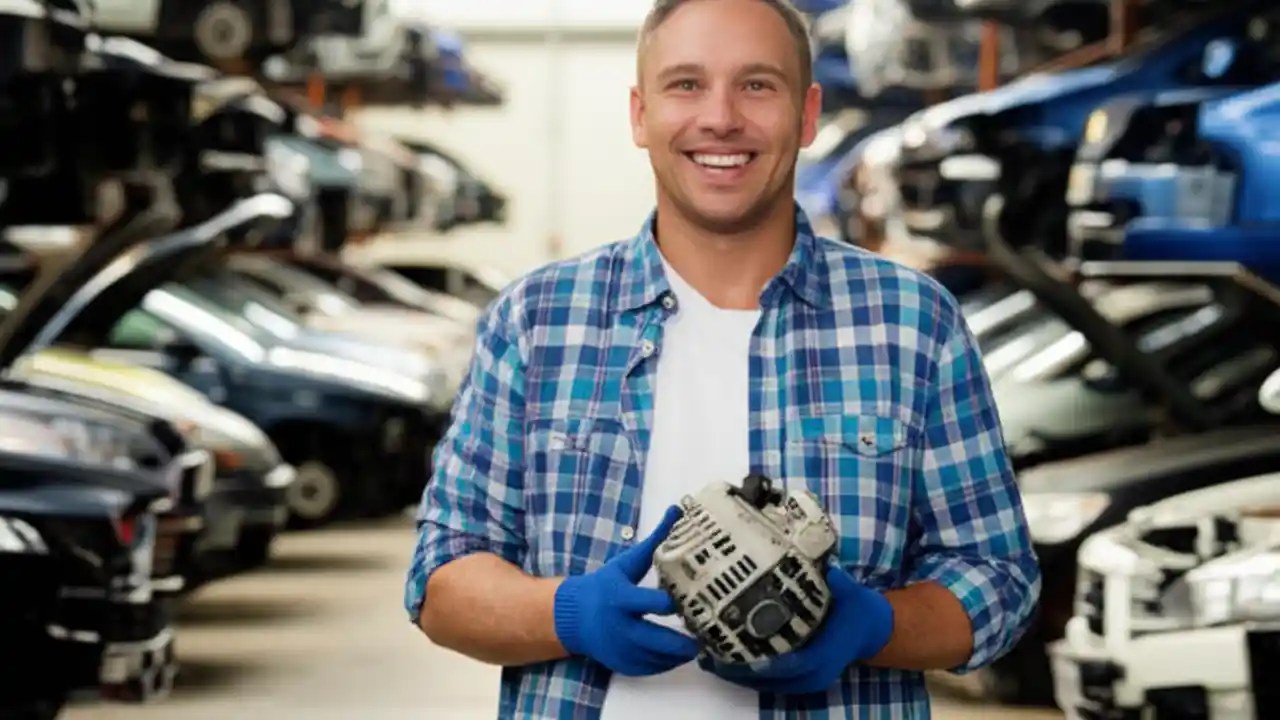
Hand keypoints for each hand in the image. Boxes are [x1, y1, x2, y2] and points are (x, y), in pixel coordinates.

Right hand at [553, 505, 700, 675]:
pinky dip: (666, 663)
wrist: (574, 616)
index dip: (666, 603)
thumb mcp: (627, 563)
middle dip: (681, 642)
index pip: (647, 603)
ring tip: (697, 645)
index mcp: (621, 599)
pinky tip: (678, 654)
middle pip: (655, 639)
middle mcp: (620, 627)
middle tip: (703, 637)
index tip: (682, 602)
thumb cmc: (605, 585)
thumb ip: (655, 541)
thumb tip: (676, 510)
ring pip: (656, 658)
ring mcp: (620, 649)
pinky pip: (650, 669)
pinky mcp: (622, 664)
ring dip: (678, 654)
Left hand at [699, 564, 893, 694]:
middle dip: (739, 671)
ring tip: (707, 657)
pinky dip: (744, 673)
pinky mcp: (794, 679)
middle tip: (709, 655)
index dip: (767, 664)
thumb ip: (844, 585)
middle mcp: (813, 674)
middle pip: (771, 680)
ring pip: (764, 684)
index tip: (741, 657)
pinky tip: (721, 659)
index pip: (794, 665)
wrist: (866, 631)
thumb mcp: (854, 595)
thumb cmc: (856, 611)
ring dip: (736, 674)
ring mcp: (803, 680)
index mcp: (825, 656)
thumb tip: (832, 570)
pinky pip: (766, 681)